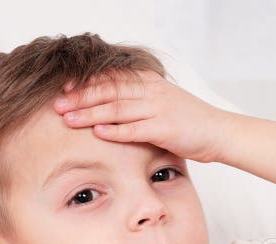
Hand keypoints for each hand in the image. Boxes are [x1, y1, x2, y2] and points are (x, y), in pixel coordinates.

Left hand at [53, 71, 232, 162]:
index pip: (111, 78)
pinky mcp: (164, 129)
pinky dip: (114, 131)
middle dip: (80, 98)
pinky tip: (97, 133)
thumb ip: (138, 99)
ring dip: (90, 114)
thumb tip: (109, 104)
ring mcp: (158, 109)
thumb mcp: (162, 100)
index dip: (85, 83)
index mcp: (148, 82)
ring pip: (116, 109)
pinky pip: (134, 130)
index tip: (64, 89)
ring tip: (68, 119)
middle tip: (57, 105)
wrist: (218, 132)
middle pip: (108, 92)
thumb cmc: (188, 120)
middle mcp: (151, 92)